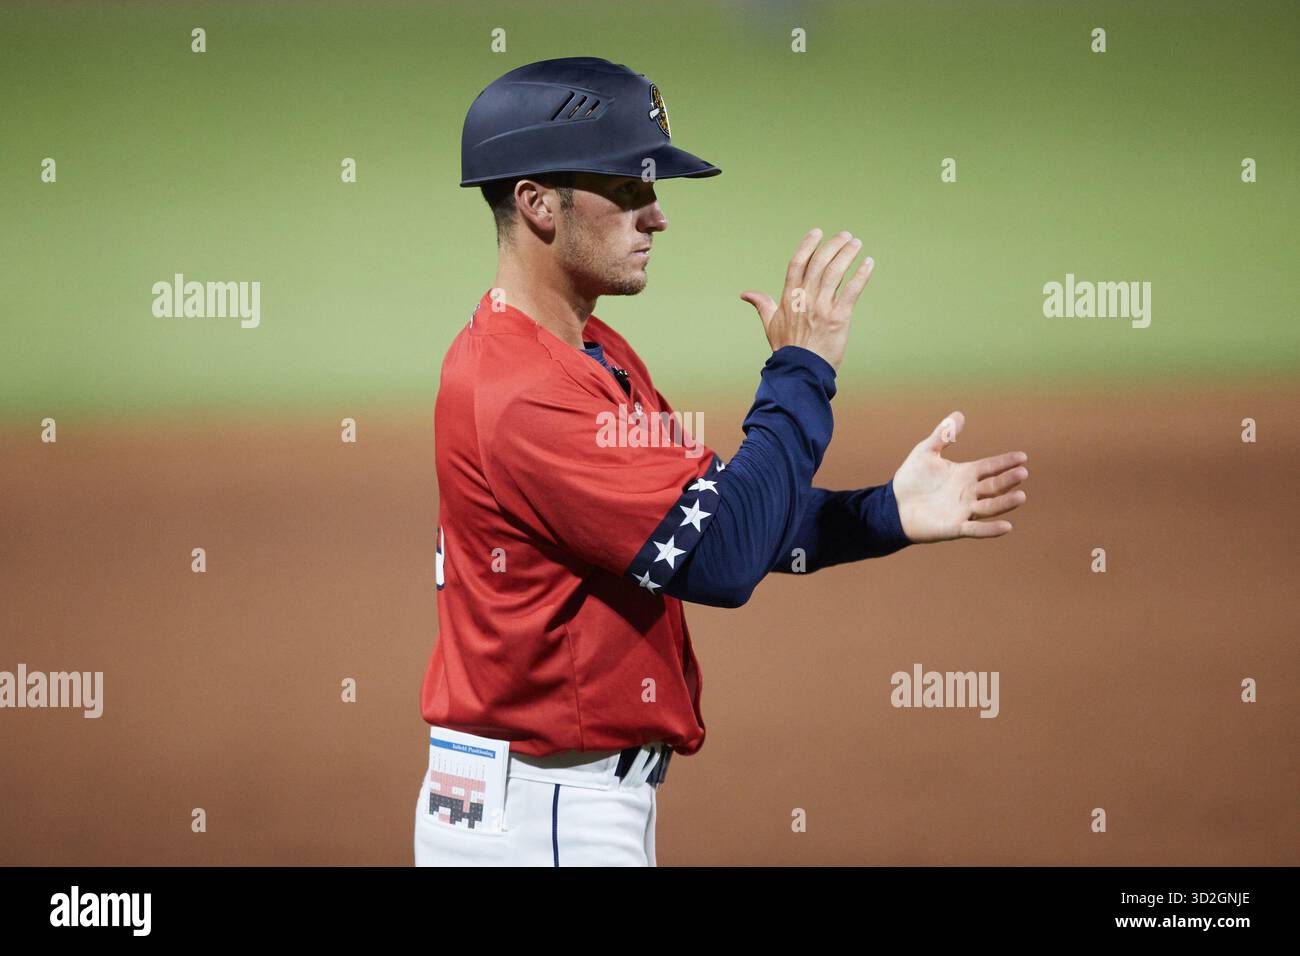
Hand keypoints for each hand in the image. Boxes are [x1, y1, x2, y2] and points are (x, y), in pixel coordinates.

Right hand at [740, 228, 874, 371]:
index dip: (807, 245)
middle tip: (845, 235)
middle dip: (833, 245)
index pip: (797, 263)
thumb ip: (761, 304)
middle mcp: (805, 298)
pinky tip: (868, 263)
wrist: (800, 371)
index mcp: (789, 297)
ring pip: (835, 272)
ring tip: (856, 243)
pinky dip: (861, 275)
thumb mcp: (770, 324)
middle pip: (819, 263)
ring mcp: (822, 307)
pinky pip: (852, 291)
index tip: (817, 232)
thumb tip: (745, 294)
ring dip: (847, 254)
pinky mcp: (839, 318)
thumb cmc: (786, 349)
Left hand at [891, 412, 1027, 542]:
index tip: (1022, 457)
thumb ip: (943, 435)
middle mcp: (969, 493)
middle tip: (1022, 473)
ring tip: (1020, 496)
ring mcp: (963, 511)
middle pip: (994, 486)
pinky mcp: (954, 527)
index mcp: (965, 474)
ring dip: (1005, 503)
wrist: (893, 505)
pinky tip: (1006, 526)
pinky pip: (975, 529)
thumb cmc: (911, 479)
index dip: (1005, 462)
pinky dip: (990, 529)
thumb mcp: (926, 452)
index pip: (990, 467)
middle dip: (1008, 480)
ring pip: (989, 507)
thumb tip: (959, 414)